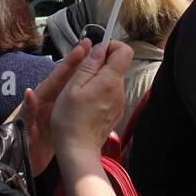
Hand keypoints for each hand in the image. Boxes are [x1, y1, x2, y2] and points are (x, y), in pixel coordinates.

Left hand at [20, 39, 90, 173]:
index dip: (70, 62)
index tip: (84, 47)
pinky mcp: (61, 122)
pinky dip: (87, 97)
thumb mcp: (22, 129)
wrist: (16, 164)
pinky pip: (76, 106)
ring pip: (75, 91)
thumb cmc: (17, 145)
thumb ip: (26, 112)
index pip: (57, 77)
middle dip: (82, 64)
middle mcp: (49, 101)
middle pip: (69, 79)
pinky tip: (100, 93)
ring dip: (87, 78)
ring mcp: (56, 111)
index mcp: (40, 100)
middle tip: (98, 48)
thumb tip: (30, 92)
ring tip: (103, 65)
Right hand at [48, 40, 132, 162]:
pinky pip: (111, 94)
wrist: (78, 149)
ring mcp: (119, 102)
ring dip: (99, 79)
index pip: (125, 51)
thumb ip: (88, 65)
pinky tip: (86, 103)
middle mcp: (120, 90)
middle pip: (118, 65)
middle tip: (81, 74)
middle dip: (101, 63)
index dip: (111, 46)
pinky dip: (100, 92)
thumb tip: (99, 48)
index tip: (95, 52)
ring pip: (113, 80)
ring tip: (81, 90)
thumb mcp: (73, 87)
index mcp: (110, 80)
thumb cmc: (70, 118)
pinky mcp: (116, 112)